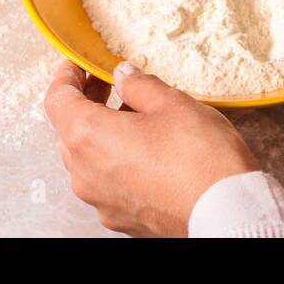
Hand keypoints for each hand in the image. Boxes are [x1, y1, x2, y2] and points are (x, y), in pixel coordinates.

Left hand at [45, 60, 258, 236]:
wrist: (226, 214)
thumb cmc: (201, 159)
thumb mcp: (172, 103)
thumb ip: (140, 85)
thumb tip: (124, 76)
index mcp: (89, 136)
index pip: (57, 100)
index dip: (66, 76)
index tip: (77, 65)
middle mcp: (85, 173)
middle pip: (68, 130)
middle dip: (84, 103)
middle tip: (108, 84)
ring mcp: (100, 200)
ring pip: (86, 160)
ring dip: (100, 134)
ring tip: (132, 115)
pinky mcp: (120, 218)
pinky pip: (105, 183)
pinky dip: (114, 162)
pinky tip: (143, 150)